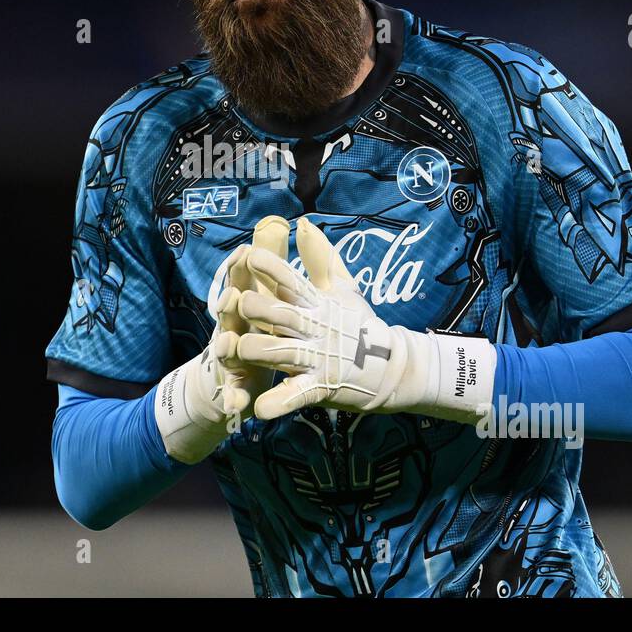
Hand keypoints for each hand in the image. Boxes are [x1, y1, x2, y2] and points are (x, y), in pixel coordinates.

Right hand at [154, 215, 289, 462]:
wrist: (233, 383)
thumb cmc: (254, 332)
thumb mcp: (264, 298)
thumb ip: (271, 262)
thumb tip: (276, 221)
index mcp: (243, 307)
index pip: (240, 283)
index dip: (240, 270)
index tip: (245, 252)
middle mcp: (231, 328)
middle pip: (226, 313)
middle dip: (227, 305)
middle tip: (232, 297)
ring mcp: (229, 359)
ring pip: (224, 350)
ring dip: (224, 347)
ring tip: (227, 345)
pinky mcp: (234, 388)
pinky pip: (232, 394)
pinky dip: (233, 399)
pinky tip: (237, 405)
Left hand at [234, 217, 496, 422]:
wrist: (393, 368)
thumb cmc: (360, 324)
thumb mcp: (342, 288)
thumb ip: (321, 257)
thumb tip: (303, 223)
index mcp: (317, 304)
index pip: (292, 280)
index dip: (271, 268)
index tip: (249, 255)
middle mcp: (315, 329)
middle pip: (283, 314)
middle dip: (259, 308)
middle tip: (237, 301)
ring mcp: (318, 359)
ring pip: (282, 353)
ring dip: (259, 349)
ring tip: (237, 346)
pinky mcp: (321, 388)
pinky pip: (297, 395)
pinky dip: (279, 403)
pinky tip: (260, 408)